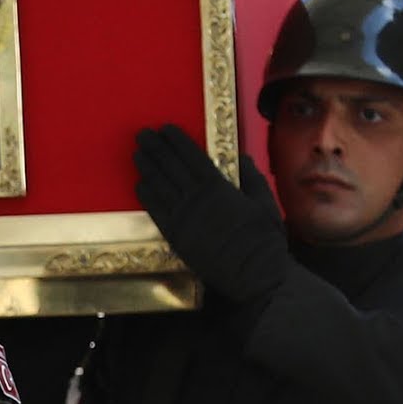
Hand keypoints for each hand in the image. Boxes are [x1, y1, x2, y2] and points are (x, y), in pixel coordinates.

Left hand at [134, 124, 288, 303]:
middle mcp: (196, 199)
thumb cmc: (264, 240)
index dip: (176, 141)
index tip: (165, 128)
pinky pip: (155, 211)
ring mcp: (183, 217)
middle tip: (142, 134)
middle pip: (170, 166)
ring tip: (137, 153)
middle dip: (155, 148)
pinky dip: (146, 195)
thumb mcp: (265, 203)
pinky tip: (139, 184)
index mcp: (218, 187)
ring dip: (147, 167)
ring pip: (159, 185)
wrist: (253, 276)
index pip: (191, 156)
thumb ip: (251, 178)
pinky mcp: (175, 236)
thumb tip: (240, 158)